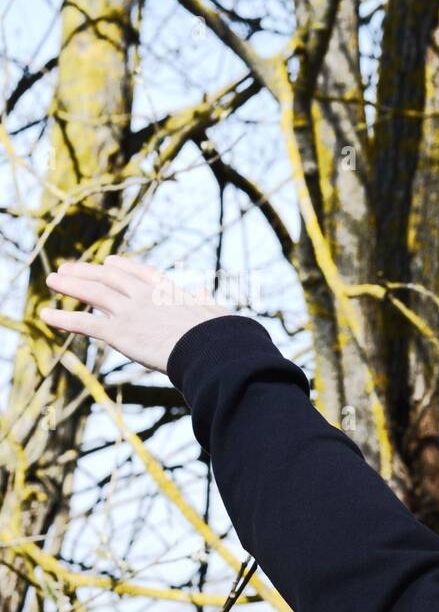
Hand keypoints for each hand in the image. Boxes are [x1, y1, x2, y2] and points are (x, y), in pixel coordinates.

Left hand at [42, 256, 229, 371]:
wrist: (211, 348)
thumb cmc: (220, 334)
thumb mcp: (215, 312)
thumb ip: (204, 301)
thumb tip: (203, 292)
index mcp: (168, 290)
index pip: (140, 272)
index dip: (121, 266)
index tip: (109, 263)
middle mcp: (145, 296)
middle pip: (110, 277)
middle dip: (88, 271)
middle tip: (69, 269)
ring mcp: (130, 312)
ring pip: (93, 293)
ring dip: (70, 285)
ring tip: (52, 281)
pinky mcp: (120, 333)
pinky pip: (85, 323)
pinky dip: (63, 319)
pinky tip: (45, 316)